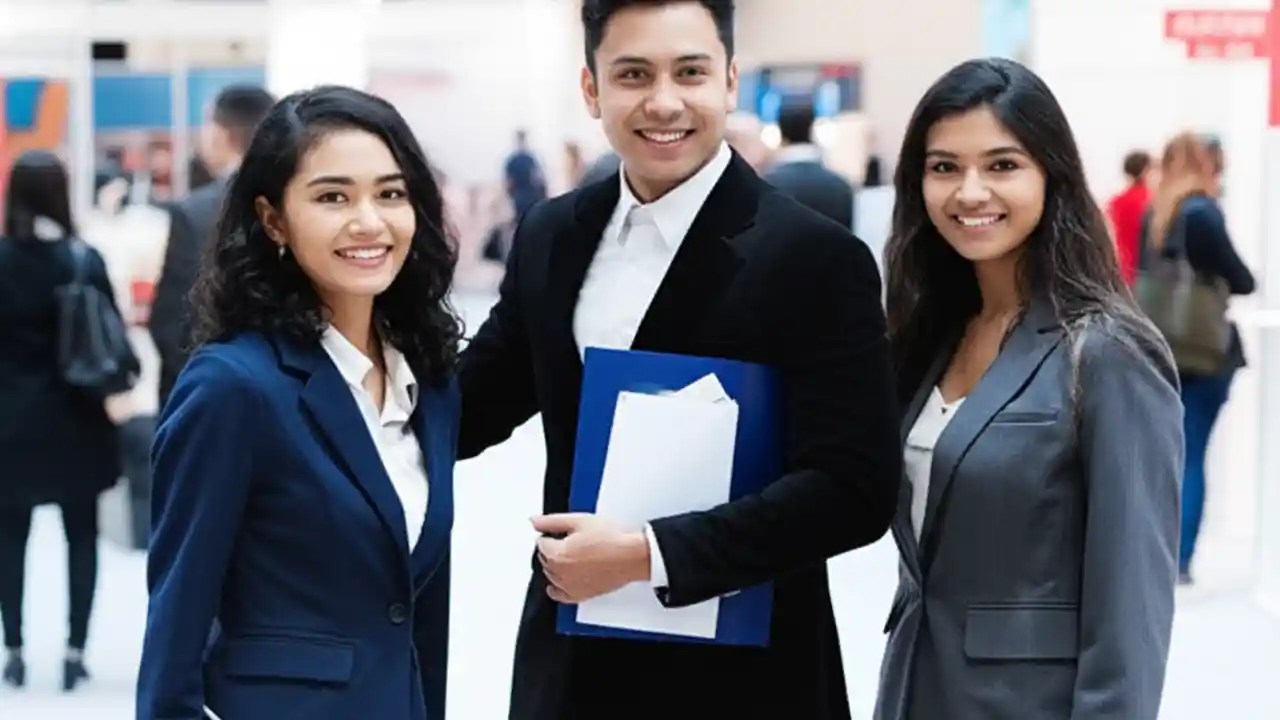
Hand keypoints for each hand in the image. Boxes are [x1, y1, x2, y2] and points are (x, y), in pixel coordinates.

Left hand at [532, 513, 649, 603]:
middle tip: (571, 541)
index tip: (562, 532)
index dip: (551, 535)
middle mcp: (560, 574)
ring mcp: (570, 587)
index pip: (541, 544)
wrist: (633, 555)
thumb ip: (552, 522)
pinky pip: (560, 596)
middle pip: (545, 560)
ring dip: (556, 566)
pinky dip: (557, 589)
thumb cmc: (612, 538)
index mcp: (556, 554)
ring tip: (573, 556)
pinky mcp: (581, 595)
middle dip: (553, 550)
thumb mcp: (579, 521)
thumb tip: (534, 521)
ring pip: (551, 576)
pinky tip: (560, 583)